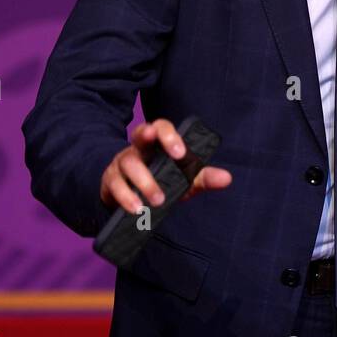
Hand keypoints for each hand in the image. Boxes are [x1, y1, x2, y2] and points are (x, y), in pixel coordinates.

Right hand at [100, 119, 231, 213]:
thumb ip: (203, 178)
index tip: (181, 152)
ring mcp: (120, 163)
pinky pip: (115, 186)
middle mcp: (137, 149)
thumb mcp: (182, 180)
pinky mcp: (110, 182)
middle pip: (139, 134)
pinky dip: (126, 197)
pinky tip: (137, 209)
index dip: (169, 135)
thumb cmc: (160, 181)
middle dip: (150, 137)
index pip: (160, 127)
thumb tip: (226, 178)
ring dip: (145, 182)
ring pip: (129, 164)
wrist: (127, 198)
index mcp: (156, 144)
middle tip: (175, 156)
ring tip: (158, 201)